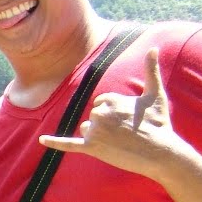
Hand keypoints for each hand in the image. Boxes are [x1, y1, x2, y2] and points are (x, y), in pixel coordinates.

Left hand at [39, 48, 188, 178]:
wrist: (160, 152)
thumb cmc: (159, 123)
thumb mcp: (155, 94)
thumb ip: (151, 70)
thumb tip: (154, 48)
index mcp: (110, 99)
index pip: (101, 102)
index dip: (115, 112)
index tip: (130, 119)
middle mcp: (99, 113)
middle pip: (93, 115)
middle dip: (107, 123)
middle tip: (126, 132)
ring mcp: (94, 131)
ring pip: (87, 129)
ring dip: (99, 135)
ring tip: (119, 141)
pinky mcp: (91, 148)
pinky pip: (68, 144)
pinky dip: (54, 142)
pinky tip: (41, 140)